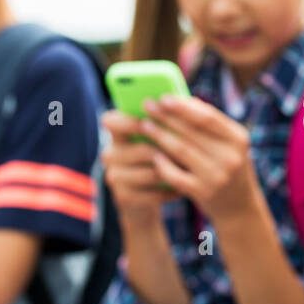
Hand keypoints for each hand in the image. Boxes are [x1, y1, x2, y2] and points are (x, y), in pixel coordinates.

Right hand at [101, 109, 181, 227]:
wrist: (145, 199)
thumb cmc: (158, 158)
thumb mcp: (158, 138)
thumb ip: (165, 121)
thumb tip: (185, 104)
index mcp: (116, 133)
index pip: (110, 121)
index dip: (130, 120)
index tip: (151, 119)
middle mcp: (110, 154)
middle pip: (142, 149)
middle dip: (169, 151)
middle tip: (191, 150)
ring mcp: (115, 177)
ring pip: (152, 172)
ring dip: (174, 172)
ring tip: (193, 170)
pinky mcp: (124, 197)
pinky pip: (153, 193)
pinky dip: (171, 190)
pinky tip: (183, 188)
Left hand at [135, 95, 259, 221]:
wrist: (240, 206)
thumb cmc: (229, 167)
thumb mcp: (231, 145)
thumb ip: (212, 125)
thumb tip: (182, 101)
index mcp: (238, 139)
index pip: (207, 117)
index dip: (183, 106)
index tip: (163, 97)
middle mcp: (230, 157)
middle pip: (190, 131)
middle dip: (165, 117)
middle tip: (147, 106)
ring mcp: (217, 176)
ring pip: (180, 150)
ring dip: (159, 135)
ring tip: (144, 126)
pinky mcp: (203, 193)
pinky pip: (175, 174)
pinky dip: (162, 163)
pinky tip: (153, 154)